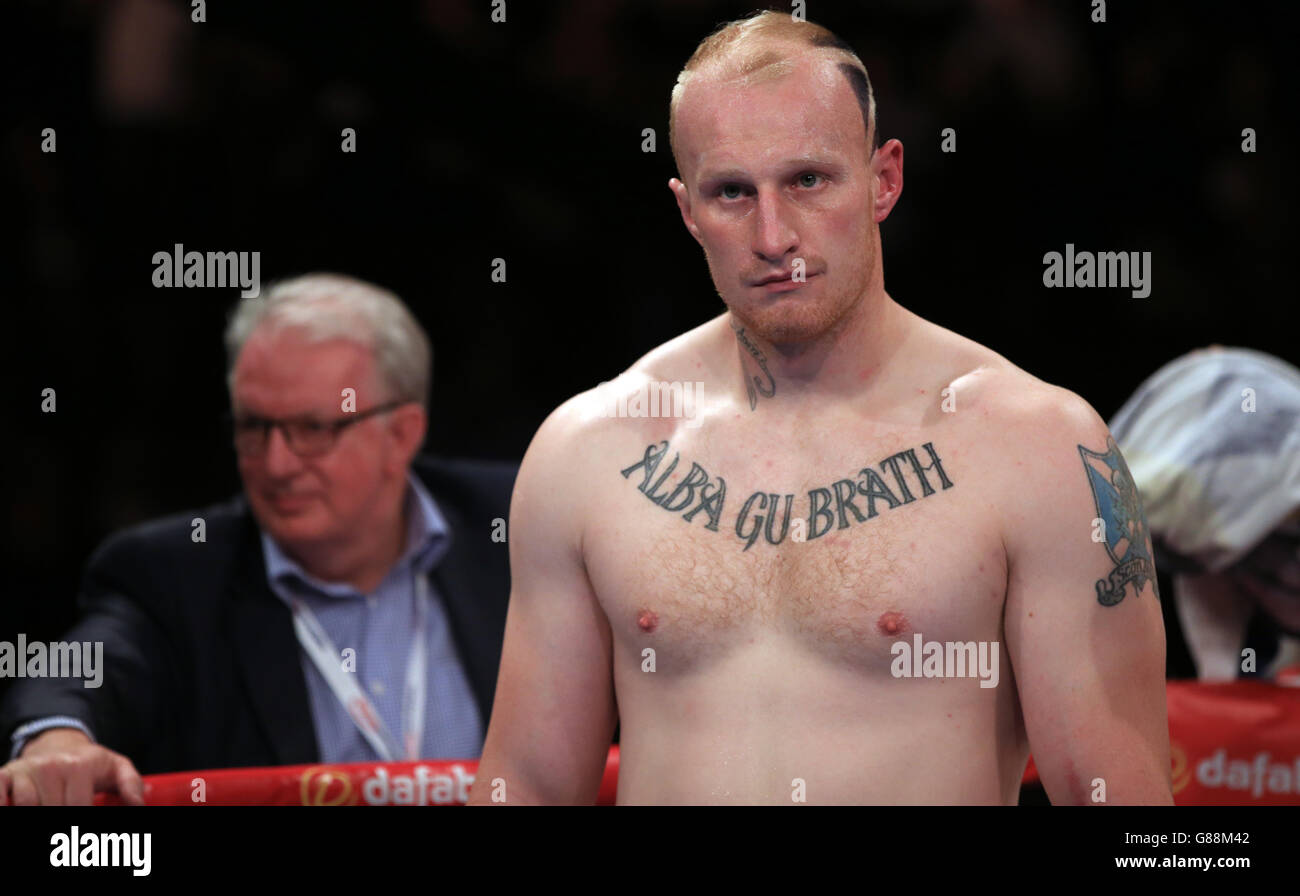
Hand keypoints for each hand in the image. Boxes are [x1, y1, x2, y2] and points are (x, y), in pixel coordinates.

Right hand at [0, 728, 144, 805]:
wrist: (59, 743)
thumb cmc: (90, 762)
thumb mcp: (116, 767)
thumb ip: (131, 783)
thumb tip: (138, 804)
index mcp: (80, 766)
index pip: (79, 808)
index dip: (82, 819)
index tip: (85, 826)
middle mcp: (52, 766)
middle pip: (54, 809)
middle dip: (62, 816)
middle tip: (67, 815)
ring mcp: (28, 769)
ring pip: (28, 807)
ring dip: (37, 811)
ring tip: (50, 806)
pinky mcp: (7, 773)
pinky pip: (0, 791)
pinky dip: (3, 802)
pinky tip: (10, 806)